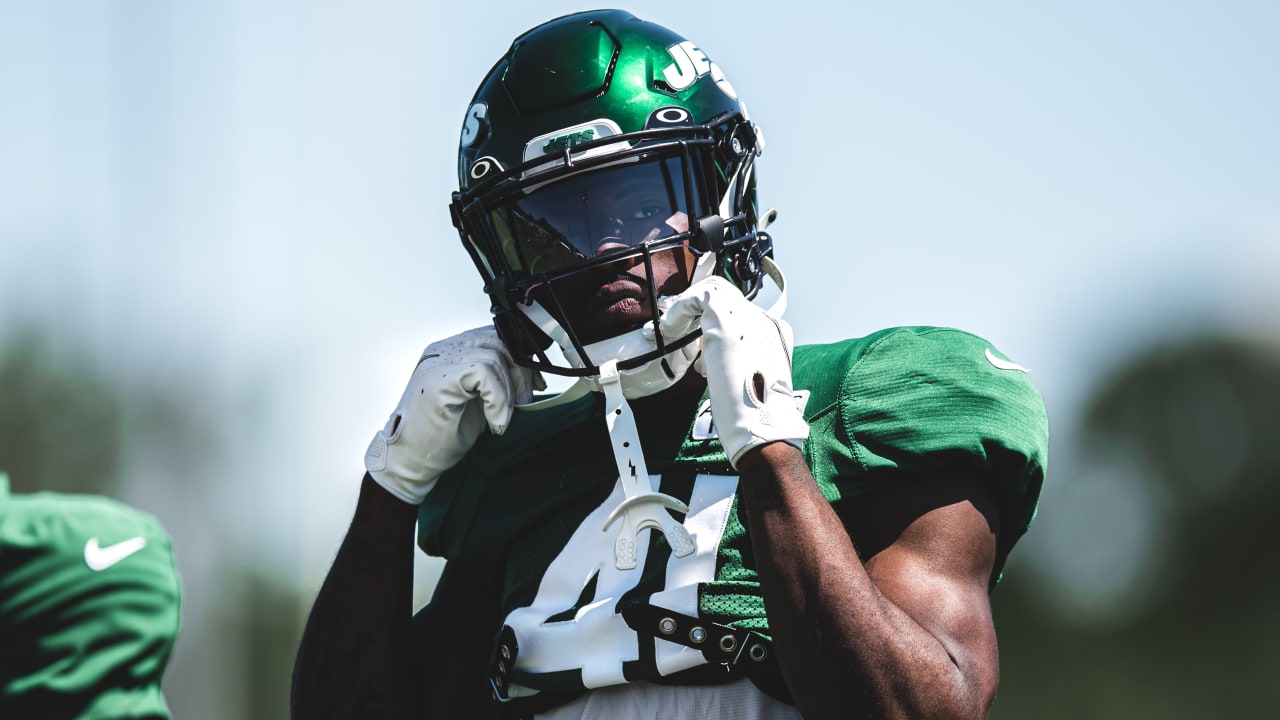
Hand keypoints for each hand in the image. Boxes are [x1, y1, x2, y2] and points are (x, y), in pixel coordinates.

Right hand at [364, 326, 542, 503]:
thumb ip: (494, 380)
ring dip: (509, 392)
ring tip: (503, 418)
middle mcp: (443, 350)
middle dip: (521, 372)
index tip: (533, 384)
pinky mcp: (439, 378)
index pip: (495, 336)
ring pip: (494, 357)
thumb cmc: (440, 435)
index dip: (520, 358)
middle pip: (498, 341)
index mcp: (450, 351)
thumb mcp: (476, 400)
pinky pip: (485, 374)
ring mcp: (438, 362)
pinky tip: (495, 422)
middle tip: (525, 402)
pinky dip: (498, 400)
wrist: (410, 462)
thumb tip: (530, 370)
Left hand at [660, 277, 808, 467]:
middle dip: (695, 307)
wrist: (764, 430)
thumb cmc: (752, 418)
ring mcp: (748, 320)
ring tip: (668, 328)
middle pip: (726, 296)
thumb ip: (734, 366)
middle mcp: (765, 322)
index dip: (710, 320)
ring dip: (686, 307)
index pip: (739, 313)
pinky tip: (669, 329)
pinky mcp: (729, 324)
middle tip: (673, 324)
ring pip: (713, 291)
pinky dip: (680, 309)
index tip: (690, 338)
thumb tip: (711, 363)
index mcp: (774, 336)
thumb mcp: (746, 384)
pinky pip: (700, 297)